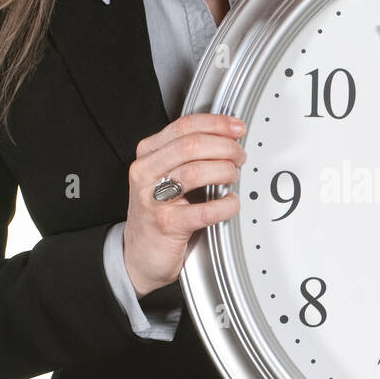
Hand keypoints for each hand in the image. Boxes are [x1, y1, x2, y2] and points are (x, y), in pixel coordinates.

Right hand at [123, 112, 247, 297]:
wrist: (140, 254)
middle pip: (190, 145)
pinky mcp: (167, 224)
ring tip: (233, 176)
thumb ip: (187, 155)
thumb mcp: (164, 175)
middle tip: (239, 156)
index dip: (216, 124)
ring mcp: (153, 199)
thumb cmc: (159, 211)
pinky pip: (204, 211)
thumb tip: (228, 137)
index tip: (236, 127)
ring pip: (195, 172)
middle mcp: (146, 173)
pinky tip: (231, 203)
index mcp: (148, 154)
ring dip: (224, 171)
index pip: (184, 126)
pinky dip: (225, 205)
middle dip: (224, 147)